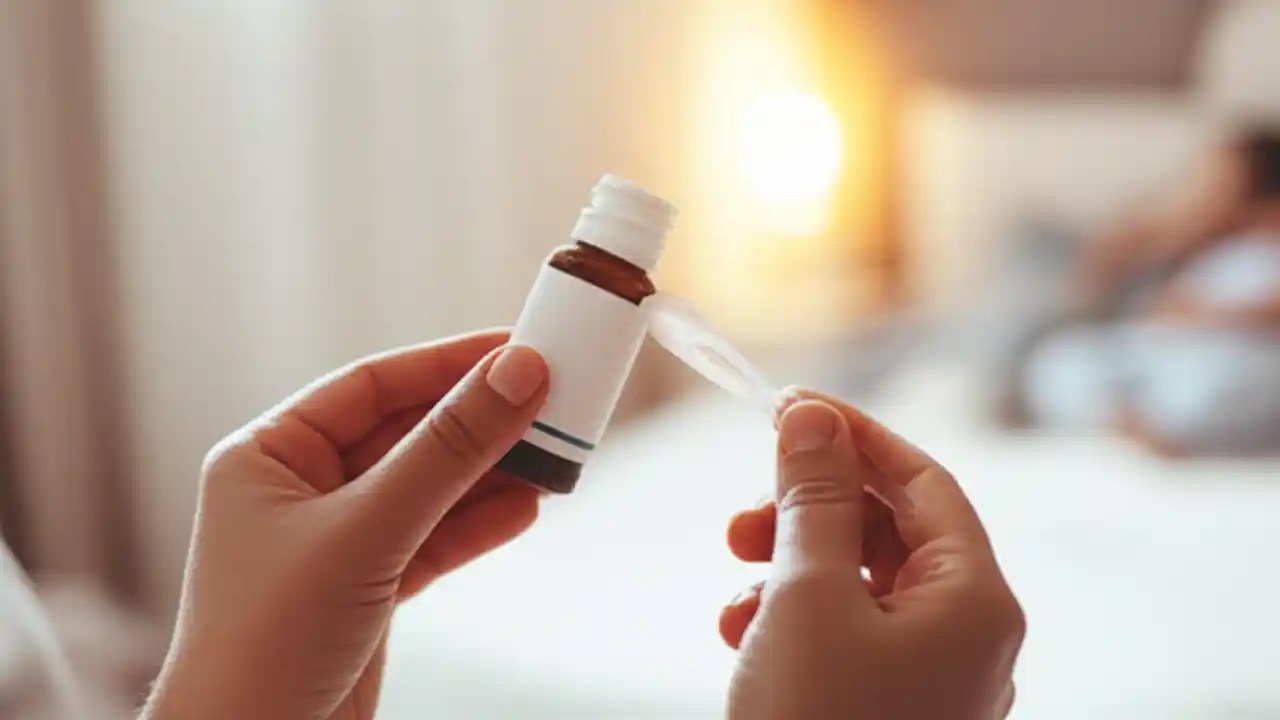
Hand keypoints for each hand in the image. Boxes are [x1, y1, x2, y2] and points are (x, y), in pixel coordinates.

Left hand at [142, 331, 548, 719]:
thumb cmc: (268, 641)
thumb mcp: (366, 530)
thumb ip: (446, 452)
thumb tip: (515, 377)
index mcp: (269, 455)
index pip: (370, 385)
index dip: (444, 363)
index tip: (513, 347)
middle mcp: (301, 490)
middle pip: (406, 433)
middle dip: (476, 421)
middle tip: (547, 397)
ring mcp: (336, 541)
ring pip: (428, 488)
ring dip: (489, 472)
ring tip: (552, 453)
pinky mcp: (367, 589)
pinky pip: (434, 539)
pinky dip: (479, 525)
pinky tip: (525, 508)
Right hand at [719, 392, 1024, 718]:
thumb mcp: (809, 595)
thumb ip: (816, 498)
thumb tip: (815, 417)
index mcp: (975, 601)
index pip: (924, 481)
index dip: (854, 435)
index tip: (789, 407)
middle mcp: (968, 638)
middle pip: (889, 531)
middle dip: (808, 513)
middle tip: (745, 516)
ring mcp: (934, 677)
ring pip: (860, 583)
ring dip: (790, 567)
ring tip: (737, 582)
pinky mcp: (892, 705)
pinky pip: (848, 636)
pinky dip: (795, 620)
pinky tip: (743, 630)